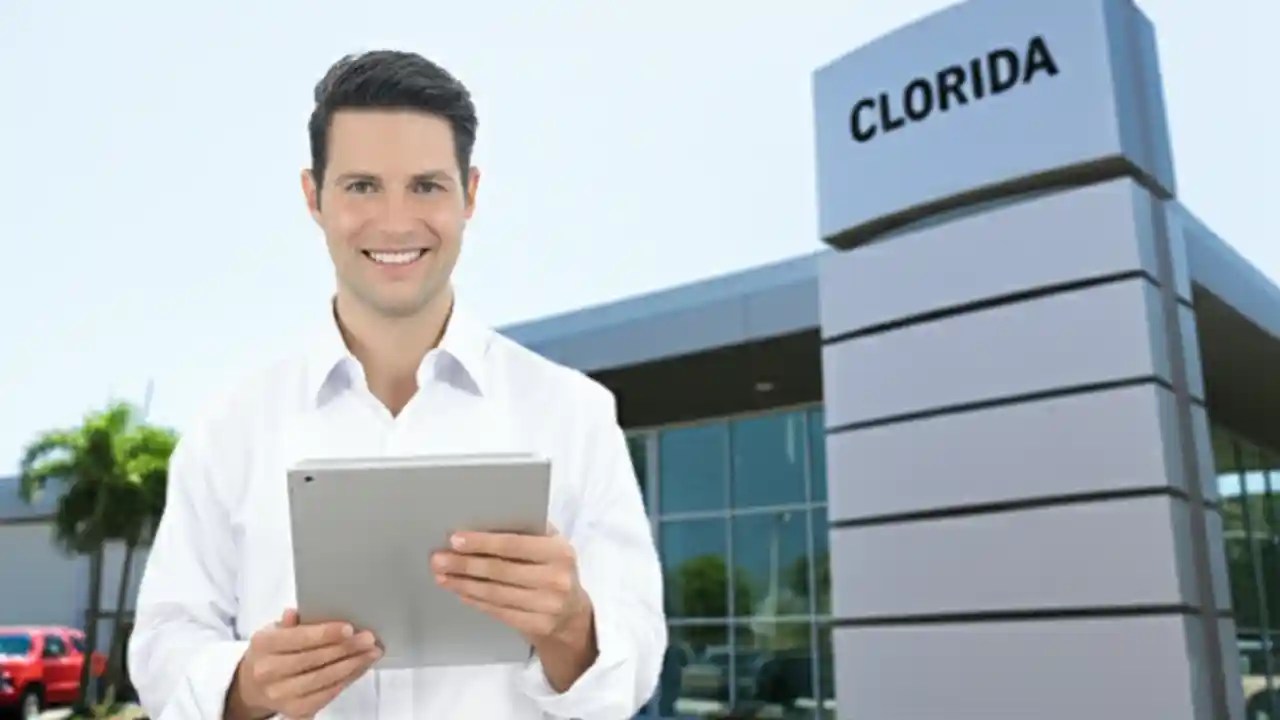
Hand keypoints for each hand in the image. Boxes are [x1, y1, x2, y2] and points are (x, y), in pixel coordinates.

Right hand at [227, 608, 381, 719]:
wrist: (253, 685)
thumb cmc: (272, 651)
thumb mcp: (275, 630)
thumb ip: (290, 622)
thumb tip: (296, 612)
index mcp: (263, 645)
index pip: (298, 638)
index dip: (325, 634)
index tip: (349, 628)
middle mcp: (268, 672)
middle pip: (314, 659)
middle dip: (346, 648)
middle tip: (368, 639)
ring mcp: (280, 694)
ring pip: (324, 679)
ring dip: (352, 665)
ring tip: (370, 652)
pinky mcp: (295, 710)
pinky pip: (327, 694)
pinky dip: (347, 679)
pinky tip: (360, 667)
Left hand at [431, 525, 596, 688]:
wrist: (573, 616)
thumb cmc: (555, 571)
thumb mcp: (552, 547)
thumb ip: (529, 532)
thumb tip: (483, 521)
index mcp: (559, 552)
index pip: (514, 544)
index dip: (482, 542)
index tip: (455, 540)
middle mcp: (556, 579)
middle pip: (500, 570)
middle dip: (464, 564)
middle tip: (438, 559)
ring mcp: (547, 606)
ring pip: (494, 593)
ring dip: (463, 584)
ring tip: (442, 575)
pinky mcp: (536, 626)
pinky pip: (497, 611)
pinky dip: (474, 600)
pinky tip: (460, 591)